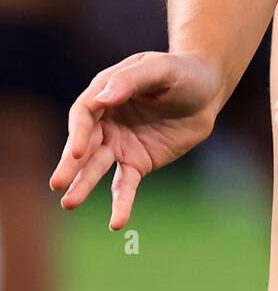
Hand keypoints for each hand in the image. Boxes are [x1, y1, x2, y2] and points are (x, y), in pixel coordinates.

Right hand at [49, 51, 221, 229]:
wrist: (207, 91)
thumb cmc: (182, 71)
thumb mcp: (161, 68)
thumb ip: (132, 80)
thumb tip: (103, 99)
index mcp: (106, 91)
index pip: (84, 113)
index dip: (79, 133)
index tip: (79, 151)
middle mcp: (106, 120)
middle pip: (84, 144)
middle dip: (70, 164)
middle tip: (57, 184)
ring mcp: (120, 143)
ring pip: (97, 167)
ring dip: (83, 185)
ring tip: (69, 204)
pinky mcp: (137, 162)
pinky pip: (125, 185)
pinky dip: (121, 203)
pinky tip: (117, 222)